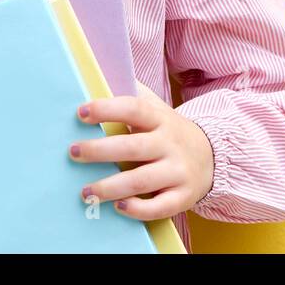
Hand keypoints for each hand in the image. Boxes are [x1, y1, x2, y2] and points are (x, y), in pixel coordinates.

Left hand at [69, 79, 213, 219]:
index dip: (107, 109)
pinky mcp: (182, 197)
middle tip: (73, 152)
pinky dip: (138, 209)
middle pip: (133, 147)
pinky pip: (159, 206)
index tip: (81, 112)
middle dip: (100, 150)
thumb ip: (133, 94)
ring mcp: (178, 171)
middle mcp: (170, 144)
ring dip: (110, 186)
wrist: (211, 157)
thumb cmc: (169, 132)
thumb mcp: (157, 109)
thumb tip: (99, 76)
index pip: (134, 109)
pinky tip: (118, 206)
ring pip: (142, 180)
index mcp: (160, 119)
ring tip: (85, 192)